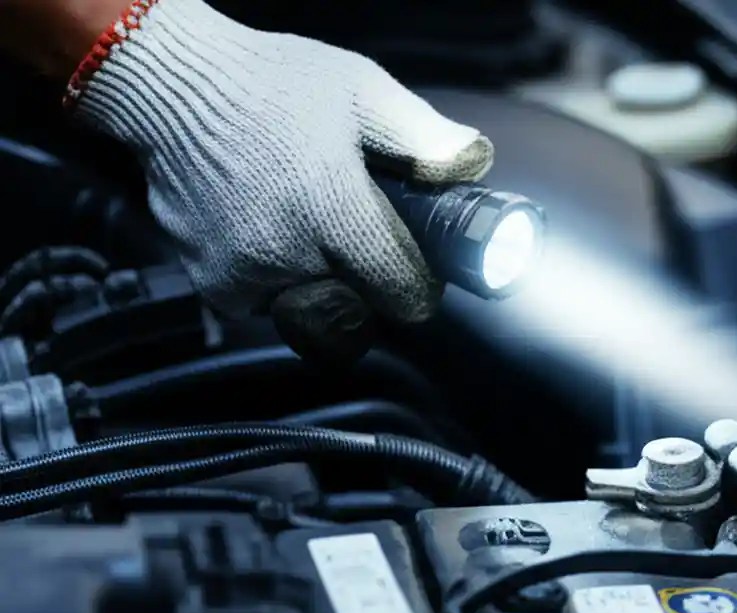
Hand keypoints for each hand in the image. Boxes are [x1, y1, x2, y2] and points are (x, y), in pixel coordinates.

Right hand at [66, 0, 492, 361]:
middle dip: (374, 287)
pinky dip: (279, 283)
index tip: (421, 270)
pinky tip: (275, 233)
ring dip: (326, 288)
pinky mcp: (214, 284)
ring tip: (315, 233)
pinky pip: (267, 305)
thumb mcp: (361, 90)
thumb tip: (473, 166)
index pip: (404, 295)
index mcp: (336, 214)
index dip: (422, 286)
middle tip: (366, 245)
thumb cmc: (270, 82)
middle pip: (362, 310)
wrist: (171, 86)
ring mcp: (248, 275)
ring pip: (315, 313)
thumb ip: (423, 135)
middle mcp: (291, 256)